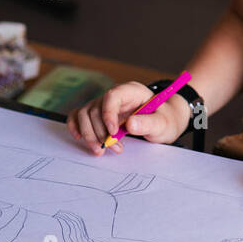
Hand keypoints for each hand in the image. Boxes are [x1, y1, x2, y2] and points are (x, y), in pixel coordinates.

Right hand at [67, 81, 189, 155]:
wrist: (165, 122)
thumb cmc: (165, 120)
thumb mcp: (163, 123)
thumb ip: (149, 123)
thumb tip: (130, 124)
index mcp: (132, 91)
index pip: (112, 96)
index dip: (108, 114)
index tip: (113, 133)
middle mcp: (116, 95)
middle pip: (96, 109)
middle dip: (100, 131)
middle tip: (111, 148)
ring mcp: (105, 104)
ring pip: (85, 114)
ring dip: (89, 134)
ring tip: (100, 150)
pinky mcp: (99, 115)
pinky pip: (80, 116)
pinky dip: (76, 126)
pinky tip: (79, 137)